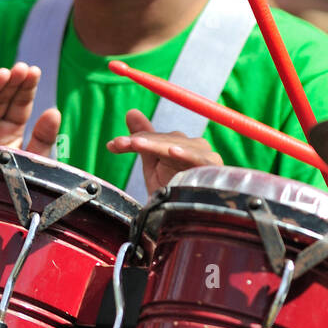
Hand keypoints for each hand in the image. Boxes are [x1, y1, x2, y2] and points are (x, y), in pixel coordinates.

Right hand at [0, 62, 60, 155]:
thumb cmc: (11, 184)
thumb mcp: (34, 159)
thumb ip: (44, 137)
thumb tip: (54, 111)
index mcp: (10, 129)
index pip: (19, 103)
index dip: (25, 87)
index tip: (34, 71)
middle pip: (0, 99)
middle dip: (11, 83)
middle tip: (23, 69)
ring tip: (4, 74)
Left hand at [106, 109, 221, 193]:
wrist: (188, 216)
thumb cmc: (173, 189)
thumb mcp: (153, 163)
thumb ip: (144, 138)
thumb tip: (131, 111)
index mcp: (181, 144)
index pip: (156, 138)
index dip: (136, 139)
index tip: (114, 145)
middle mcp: (195, 146)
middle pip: (166, 139)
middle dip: (141, 141)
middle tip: (119, 144)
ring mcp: (205, 155)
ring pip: (177, 146)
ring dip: (155, 146)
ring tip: (136, 144)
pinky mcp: (213, 167)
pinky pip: (198, 160)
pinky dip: (186, 155)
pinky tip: (172, 152)